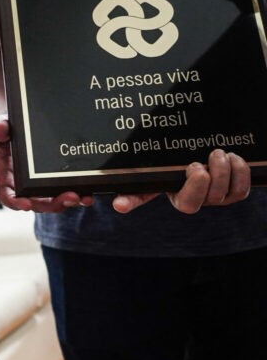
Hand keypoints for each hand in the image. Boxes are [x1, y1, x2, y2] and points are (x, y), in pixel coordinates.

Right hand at [0, 115, 92, 211]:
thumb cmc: (5, 127)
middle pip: (35, 201)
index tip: (27, 205)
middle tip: (70, 198)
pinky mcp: (50, 176)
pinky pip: (61, 189)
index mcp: (5, 173)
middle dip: (52, 204)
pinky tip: (88, 192)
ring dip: (67, 202)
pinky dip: (76, 193)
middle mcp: (21, 182)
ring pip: (51, 199)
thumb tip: (0, 130)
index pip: (7, 194)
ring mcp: (37, 181)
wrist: (15, 123)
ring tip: (84, 198)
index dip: (16, 202)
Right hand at [112, 149, 250, 213]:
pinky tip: (232, 158)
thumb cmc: (169, 172)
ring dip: (226, 169)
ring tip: (218, 153)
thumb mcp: (150, 178)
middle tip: (207, 155)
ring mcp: (220, 198)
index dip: (194, 187)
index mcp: (181, 200)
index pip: (188, 203)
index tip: (193, 166)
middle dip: (213, 173)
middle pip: (212, 196)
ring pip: (229, 192)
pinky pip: (243, 188)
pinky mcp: (235, 192)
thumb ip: (133, 192)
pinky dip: (241, 171)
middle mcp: (202, 202)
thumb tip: (117, 206)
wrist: (194, 162)